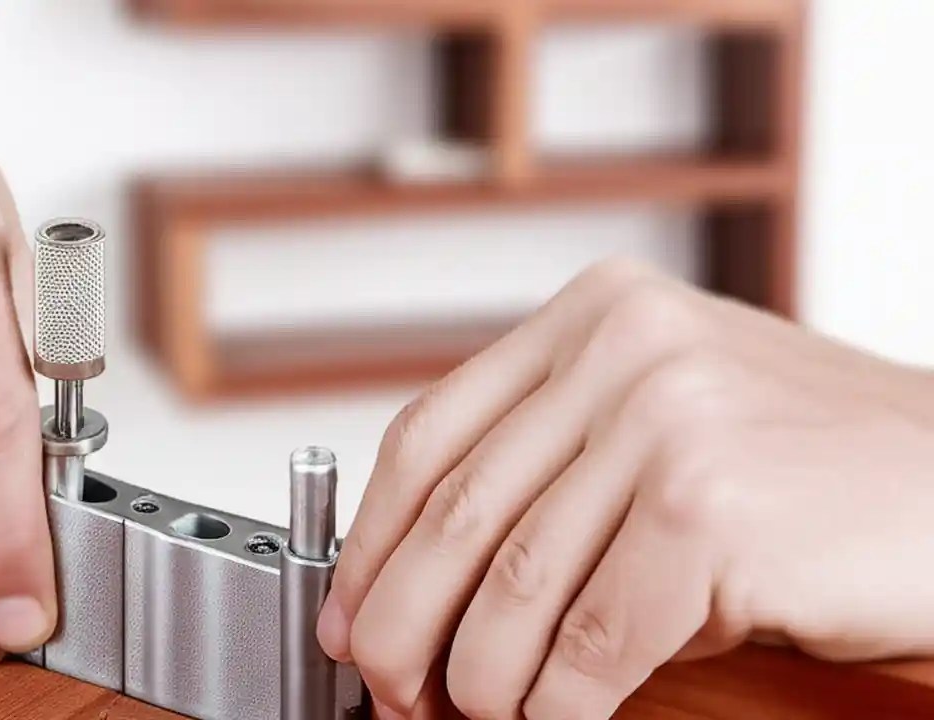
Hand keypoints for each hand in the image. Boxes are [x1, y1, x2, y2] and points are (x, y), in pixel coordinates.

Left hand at [318, 260, 933, 718]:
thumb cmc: (807, 467)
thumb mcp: (665, 420)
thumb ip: (556, 463)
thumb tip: (425, 575)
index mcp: (594, 317)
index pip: (431, 432)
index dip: (372, 537)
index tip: (346, 605)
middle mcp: (623, 351)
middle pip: (455, 512)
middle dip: (400, 620)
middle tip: (384, 684)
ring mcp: (668, 424)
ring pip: (514, 585)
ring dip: (476, 678)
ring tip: (468, 714)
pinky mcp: (712, 512)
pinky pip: (593, 643)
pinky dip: (558, 705)